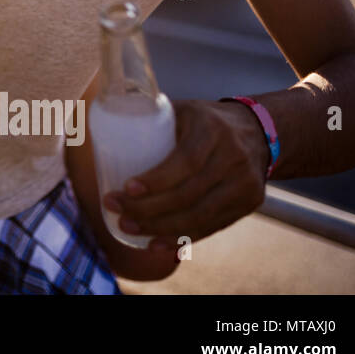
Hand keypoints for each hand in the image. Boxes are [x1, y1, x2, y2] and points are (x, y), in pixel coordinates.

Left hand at [102, 99, 269, 247]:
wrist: (258, 131)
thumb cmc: (204, 120)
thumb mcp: (183, 110)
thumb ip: (149, 117)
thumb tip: (96, 122)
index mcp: (212, 130)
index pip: (185, 161)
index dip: (156, 180)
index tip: (126, 188)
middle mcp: (233, 157)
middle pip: (189, 194)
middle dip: (149, 209)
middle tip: (118, 212)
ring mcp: (245, 183)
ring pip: (200, 215)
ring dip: (161, 228)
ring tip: (129, 227)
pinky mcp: (249, 203)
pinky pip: (213, 226)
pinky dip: (182, 237)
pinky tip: (157, 243)